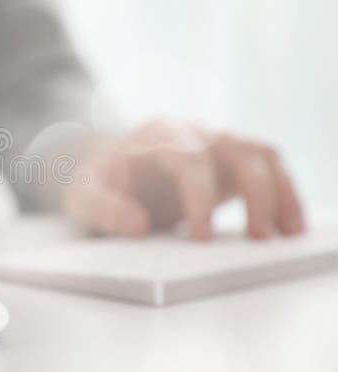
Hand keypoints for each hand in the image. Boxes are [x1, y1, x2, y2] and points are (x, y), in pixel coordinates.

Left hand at [64, 121, 303, 239]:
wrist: (104, 169)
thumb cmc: (96, 182)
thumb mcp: (83, 197)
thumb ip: (104, 209)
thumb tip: (138, 227)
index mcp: (153, 136)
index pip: (187, 158)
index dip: (199, 196)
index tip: (201, 237)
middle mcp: (190, 132)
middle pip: (234, 149)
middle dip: (252, 192)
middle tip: (257, 238)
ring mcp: (213, 144)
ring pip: (260, 154)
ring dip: (279, 190)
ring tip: (287, 234)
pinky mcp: (228, 161)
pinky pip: (267, 166)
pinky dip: (284, 191)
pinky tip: (288, 226)